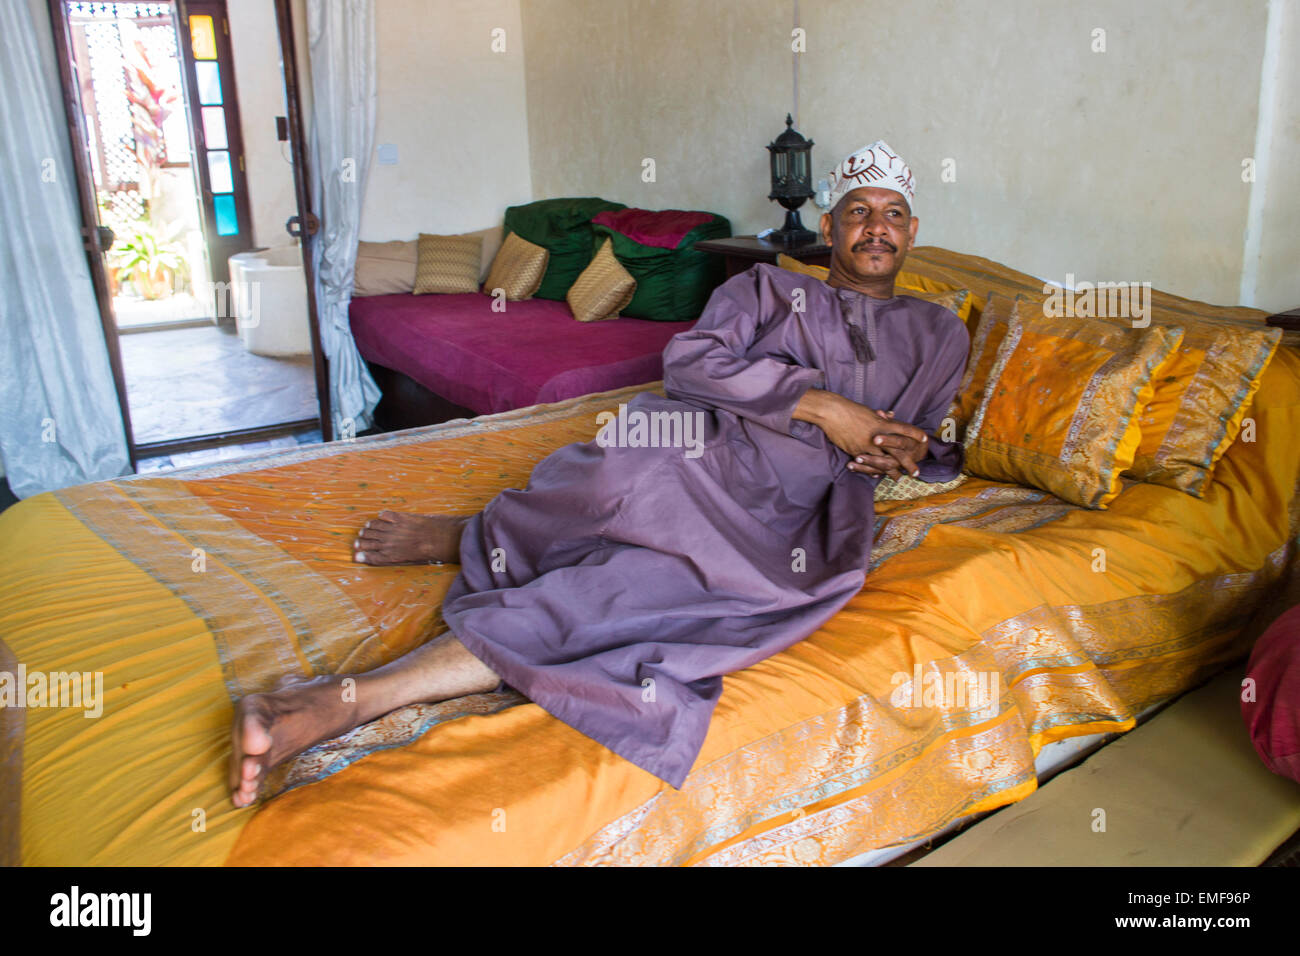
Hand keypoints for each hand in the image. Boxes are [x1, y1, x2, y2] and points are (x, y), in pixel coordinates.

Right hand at [794, 392, 928, 476]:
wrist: (832, 412)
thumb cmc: (850, 409)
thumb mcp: (869, 412)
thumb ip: (881, 417)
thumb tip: (891, 415)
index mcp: (883, 423)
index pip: (904, 429)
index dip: (915, 434)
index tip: (925, 440)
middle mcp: (878, 436)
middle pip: (898, 451)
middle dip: (908, 463)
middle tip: (916, 472)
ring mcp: (867, 445)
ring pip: (884, 462)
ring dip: (892, 472)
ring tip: (898, 478)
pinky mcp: (856, 451)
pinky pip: (868, 464)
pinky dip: (874, 471)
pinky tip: (878, 475)